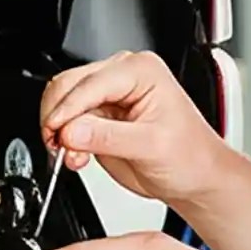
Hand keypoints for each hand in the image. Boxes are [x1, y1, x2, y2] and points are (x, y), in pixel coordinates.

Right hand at [40, 51, 228, 204]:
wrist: (195, 178)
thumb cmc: (190, 157)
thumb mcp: (151, 146)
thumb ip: (108, 137)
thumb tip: (71, 131)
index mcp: (141, 71)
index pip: (90, 83)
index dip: (68, 108)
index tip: (55, 133)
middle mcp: (122, 76)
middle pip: (68, 85)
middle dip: (58, 118)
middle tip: (60, 147)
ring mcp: (108, 96)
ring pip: (62, 102)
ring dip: (59, 131)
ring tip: (73, 155)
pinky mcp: (99, 116)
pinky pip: (67, 121)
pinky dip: (63, 140)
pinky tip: (77, 156)